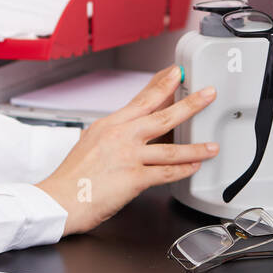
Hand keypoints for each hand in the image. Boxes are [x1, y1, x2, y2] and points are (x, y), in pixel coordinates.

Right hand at [35, 64, 217, 234]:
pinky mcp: (134, 178)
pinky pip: (166, 173)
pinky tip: (195, 167)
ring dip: (195, 146)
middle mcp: (120, 136)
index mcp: (109, 125)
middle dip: (189, 103)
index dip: (162, 84)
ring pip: (170, 147)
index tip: (176, 73)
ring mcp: (128, 156)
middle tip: (208, 93)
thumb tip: (130, 131)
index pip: (141, 99)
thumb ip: (112, 135)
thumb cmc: (71, 177)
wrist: (59, 200)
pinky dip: (183, 170)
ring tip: (212, 145)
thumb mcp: (89, 143)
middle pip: (162, 115)